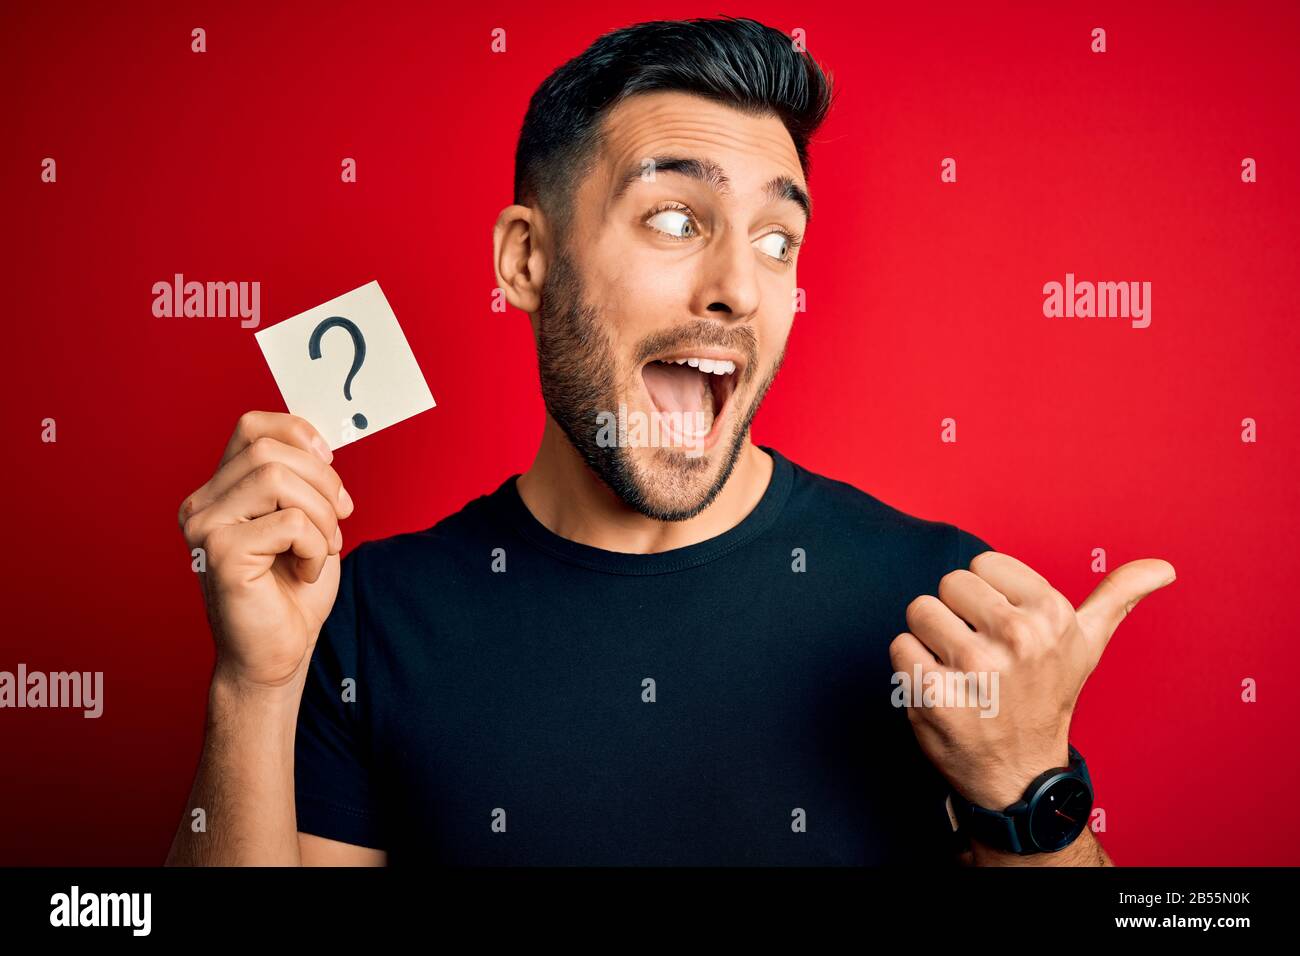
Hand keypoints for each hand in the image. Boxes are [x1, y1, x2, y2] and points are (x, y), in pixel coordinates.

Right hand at [179, 412, 353, 689]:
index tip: (329, 463)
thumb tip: (319, 444)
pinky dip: (314, 546)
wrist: (277, 653)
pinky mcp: (220, 553)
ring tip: (322, 547)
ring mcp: (205, 528)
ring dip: (320, 513)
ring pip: (278, 478)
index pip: (252, 427)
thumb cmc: (291, 591)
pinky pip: (288, 522)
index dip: (298, 433)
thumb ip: (300, 481)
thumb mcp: (304, 520)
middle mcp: (202, 505)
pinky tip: (305, 571)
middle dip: (323, 481)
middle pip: (270, 451)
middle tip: (340, 519)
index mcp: (220, 491)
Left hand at [889, 551, 1175, 809]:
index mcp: (1051, 614)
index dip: (987, 597)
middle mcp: (1019, 637)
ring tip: (959, 671)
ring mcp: (977, 668)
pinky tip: (939, 689)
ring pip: (920, 611)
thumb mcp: (1088, 646)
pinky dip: (910, 667)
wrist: (1023, 776)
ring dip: (930, 641)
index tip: (1004, 630)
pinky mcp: (936, 694)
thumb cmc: (1047, 699)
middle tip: (980, 656)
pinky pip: (900, 646)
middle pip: (949, 583)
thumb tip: (1162, 567)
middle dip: (957, 616)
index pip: (983, 563)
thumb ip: (1117, 598)